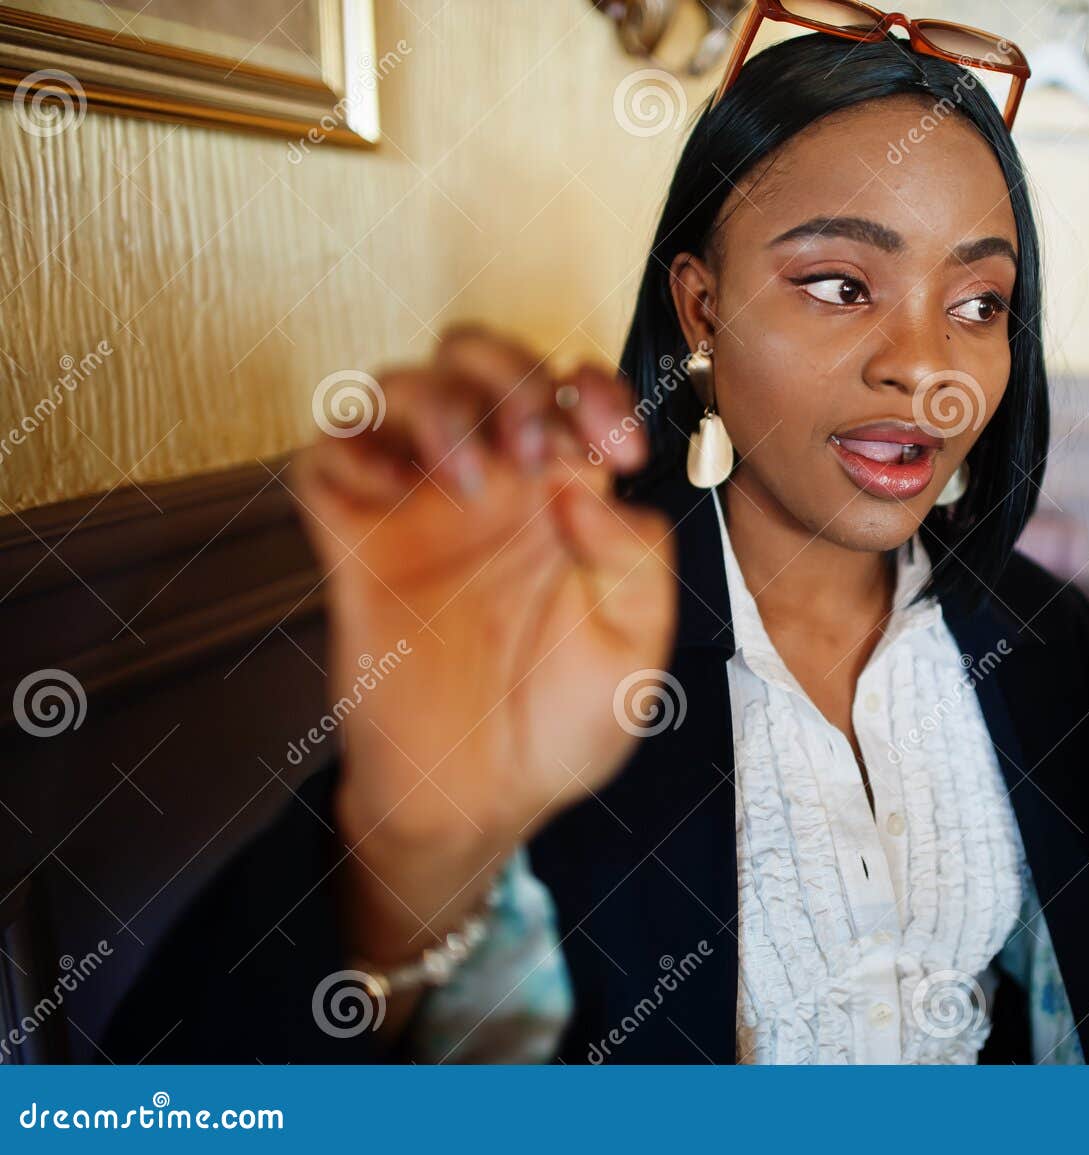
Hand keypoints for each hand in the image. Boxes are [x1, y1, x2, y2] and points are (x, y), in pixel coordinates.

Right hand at [291, 326, 674, 970]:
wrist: (481, 803)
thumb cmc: (562, 724)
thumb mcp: (637, 644)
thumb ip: (636, 556)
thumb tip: (582, 483)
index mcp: (564, 496)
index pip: (571, 392)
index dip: (596, 388)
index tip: (617, 445)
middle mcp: (491, 487)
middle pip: (478, 359)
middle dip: (509, 372)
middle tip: (536, 446)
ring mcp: (418, 511)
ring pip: (399, 386)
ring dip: (440, 403)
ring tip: (472, 480)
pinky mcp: (354, 546)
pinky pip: (326, 455)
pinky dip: (351, 445)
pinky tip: (395, 491)